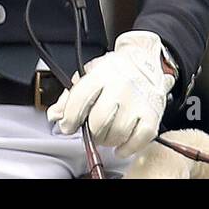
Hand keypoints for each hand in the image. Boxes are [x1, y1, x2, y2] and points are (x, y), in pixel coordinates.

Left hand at [46, 31, 175, 158]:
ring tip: (106, 133)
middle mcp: (121, 86)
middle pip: (98, 122)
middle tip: (91, 130)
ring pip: (117, 134)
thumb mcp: (89, 75)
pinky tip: (120, 144)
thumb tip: (55, 115)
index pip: (80, 100)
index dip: (69, 118)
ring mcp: (138, 101)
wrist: (145, 60)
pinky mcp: (152, 115)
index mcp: (102, 74)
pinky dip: (126, 148)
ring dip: (108, 140)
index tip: (67, 126)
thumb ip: (69, 96)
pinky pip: (137, 140)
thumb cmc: (115, 70)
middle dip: (91, 131)